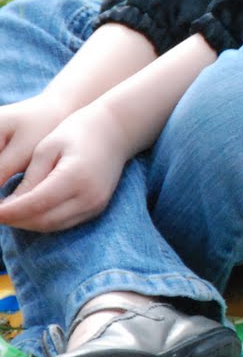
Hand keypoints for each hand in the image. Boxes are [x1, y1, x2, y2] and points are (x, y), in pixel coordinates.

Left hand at [0, 106, 130, 231]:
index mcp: (75, 177)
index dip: (8, 212)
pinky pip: (65, 222)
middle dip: (15, 220)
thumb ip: (29, 179)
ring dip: (28, 223)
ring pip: (53, 226)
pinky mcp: (97, 208)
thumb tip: (9, 206)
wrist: (117, 130)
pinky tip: (31, 211)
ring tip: (10, 212)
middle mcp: (89, 196)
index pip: (34, 204)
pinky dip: (44, 220)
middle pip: (43, 221)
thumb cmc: (78, 132)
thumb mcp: (47, 149)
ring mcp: (96, 204)